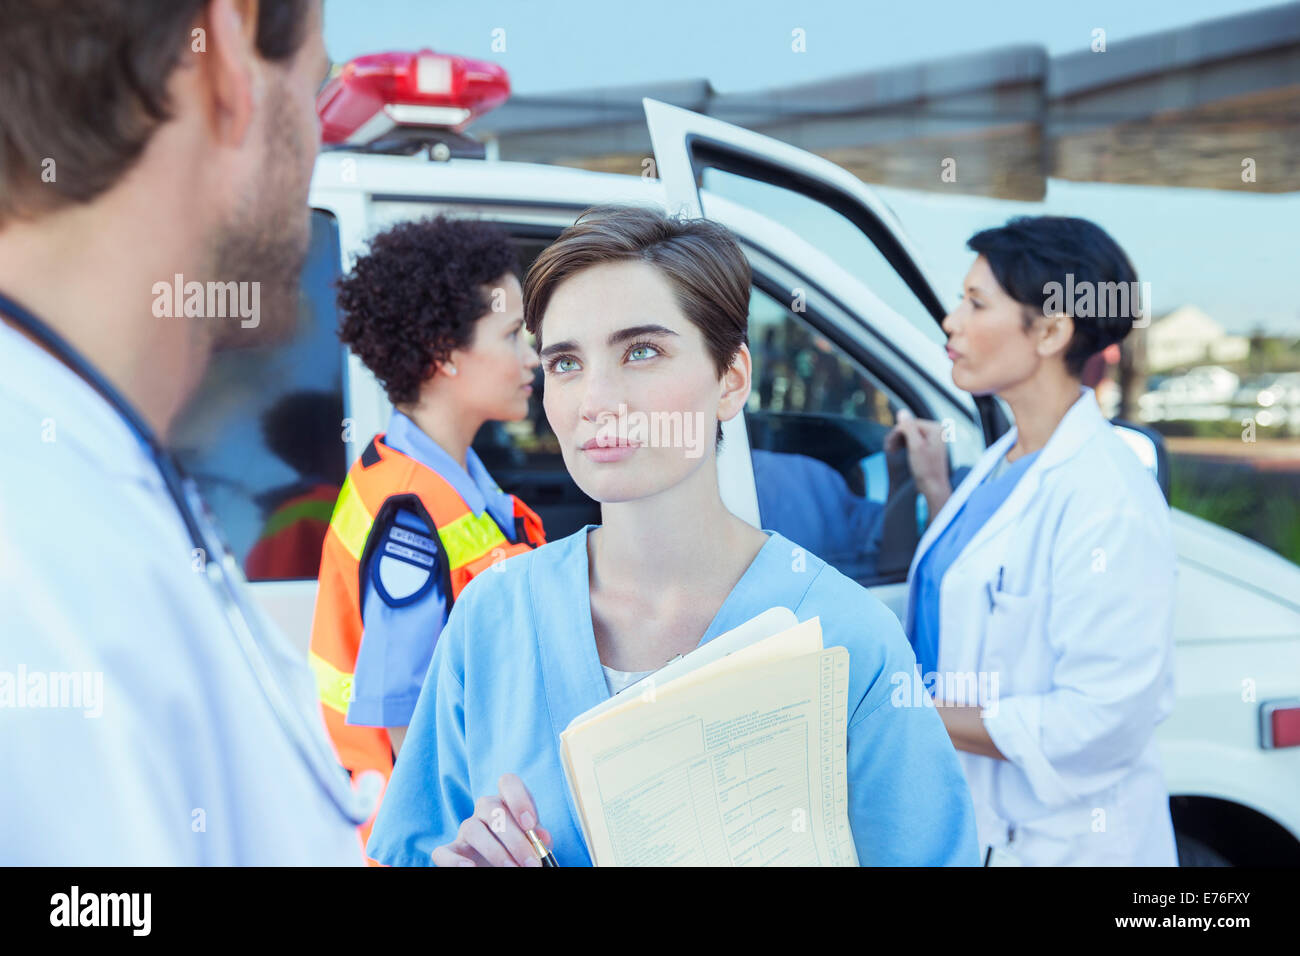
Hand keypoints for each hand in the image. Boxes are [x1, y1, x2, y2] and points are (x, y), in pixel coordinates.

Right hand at [432, 772, 553, 866]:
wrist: (503, 866)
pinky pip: (442, 852)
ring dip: (495, 852)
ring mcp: (465, 830)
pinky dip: (454, 862)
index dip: (519, 799)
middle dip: (515, 839)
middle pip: (493, 809)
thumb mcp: (533, 843)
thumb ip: (538, 838)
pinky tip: (471, 869)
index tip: (530, 825)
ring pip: (472, 828)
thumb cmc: (520, 851)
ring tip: (512, 870)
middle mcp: (483, 811)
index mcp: (506, 802)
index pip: (508, 782)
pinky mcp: (450, 851)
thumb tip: (543, 837)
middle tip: (531, 862)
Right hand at [884, 409, 951, 513]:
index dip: (897, 432)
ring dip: (900, 441)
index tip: (889, 446)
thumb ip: (909, 428)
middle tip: (889, 450)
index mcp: (935, 428)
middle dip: (899, 437)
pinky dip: (906, 446)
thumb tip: (902, 412)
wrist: (933, 486)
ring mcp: (934, 439)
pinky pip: (915, 440)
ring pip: (911, 434)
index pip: (910, 423)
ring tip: (892, 452)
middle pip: (911, 428)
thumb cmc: (926, 469)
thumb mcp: (915, 446)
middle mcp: (937, 431)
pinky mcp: (930, 446)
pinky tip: (901, 453)